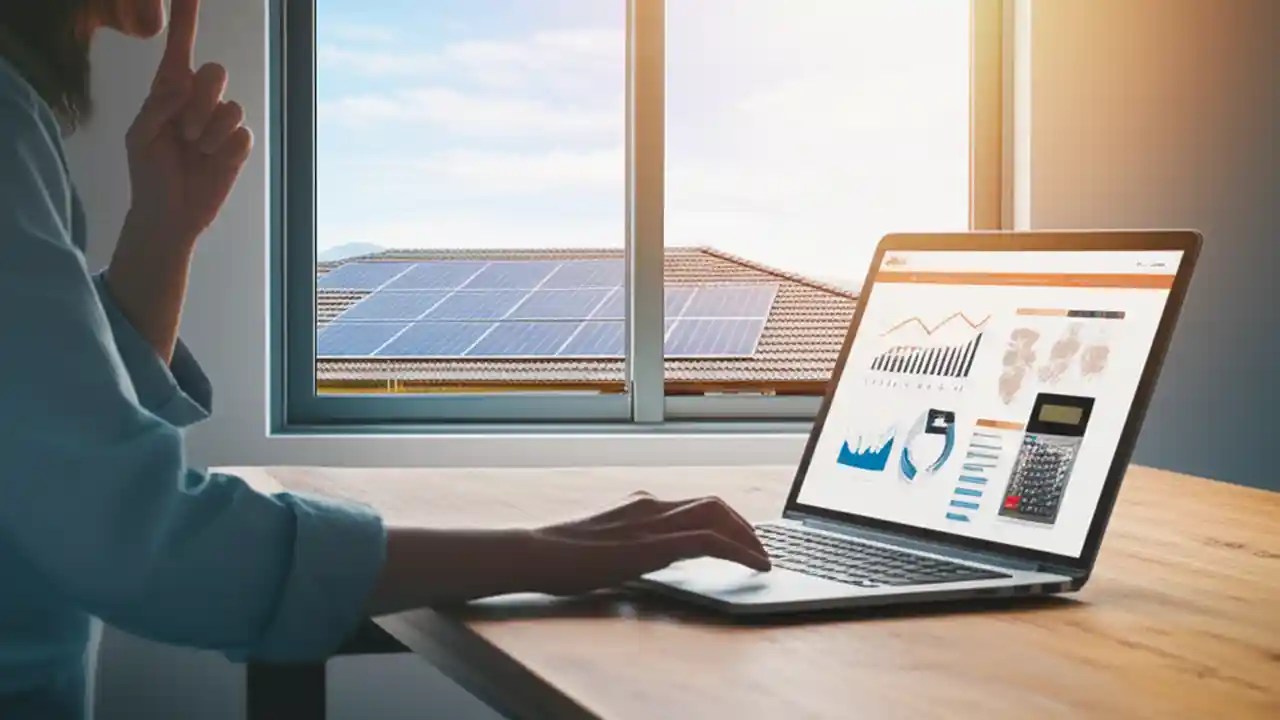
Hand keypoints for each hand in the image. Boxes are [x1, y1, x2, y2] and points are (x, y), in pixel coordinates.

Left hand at [124, 0, 251, 246]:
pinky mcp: (237, 146)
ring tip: (194, 151)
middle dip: (201, 101)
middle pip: (215, 72)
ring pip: (232, 107)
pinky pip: (243, 134)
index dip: (188, 17)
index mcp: (169, 91)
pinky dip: (225, 150)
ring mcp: (220, 123)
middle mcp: (198, 101)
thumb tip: (185, 86)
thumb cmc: (148, 173)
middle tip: (185, 130)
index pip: (181, 45)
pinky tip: (212, 162)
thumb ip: (158, 105)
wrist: (168, 214)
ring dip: (209, 133)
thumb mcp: (139, 136)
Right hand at [528, 491, 771, 596]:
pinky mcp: (654, 544)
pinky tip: (757, 567)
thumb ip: (629, 547)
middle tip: (760, 551)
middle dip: (744, 526)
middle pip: (714, 505)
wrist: (535, 554)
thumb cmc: (559, 558)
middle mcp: (651, 506)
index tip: (741, 538)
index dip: (726, 520)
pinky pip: (711, 540)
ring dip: (749, 537)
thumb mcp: (603, 548)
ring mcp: (653, 521)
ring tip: (764, 560)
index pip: (694, 504)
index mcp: (639, 505)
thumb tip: (649, 560)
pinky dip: (740, 550)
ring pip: (718, 516)